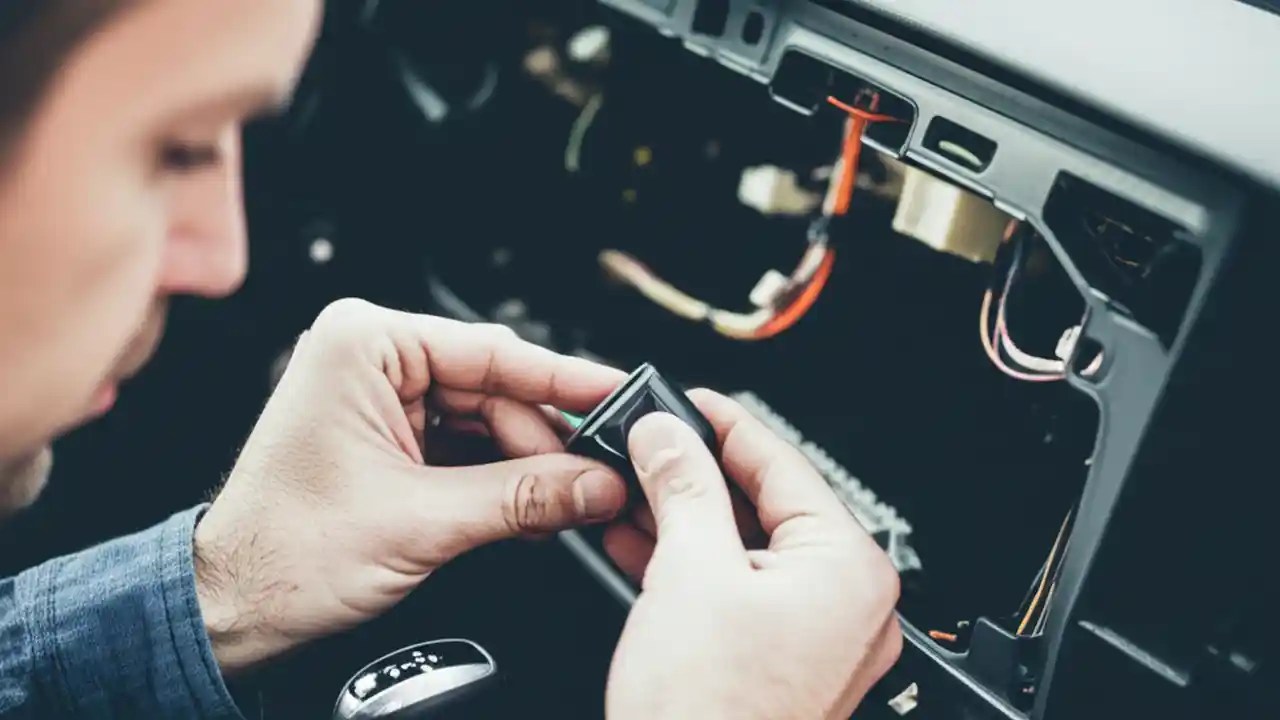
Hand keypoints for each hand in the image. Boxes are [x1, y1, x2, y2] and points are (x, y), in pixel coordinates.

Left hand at [192, 299, 629, 672]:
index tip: (617, 393)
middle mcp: (370, 360)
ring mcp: (380, 399)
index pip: (491, 351)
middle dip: (547, 441)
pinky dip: (501, 480)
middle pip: (496, 389)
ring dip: (528, 466)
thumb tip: (595, 483)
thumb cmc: (281, 553)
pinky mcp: (389, 437)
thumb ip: (522, 497)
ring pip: (488, 421)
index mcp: (362, 345)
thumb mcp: (422, 521)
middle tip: (600, 477)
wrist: (231, 608)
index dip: (564, 379)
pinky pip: (466, 446)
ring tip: (571, 501)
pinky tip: (535, 507)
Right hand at [603, 391, 901, 719]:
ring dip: (685, 516)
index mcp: (848, 571)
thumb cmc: (712, 718)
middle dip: (695, 473)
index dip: (724, 423)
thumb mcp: (689, 572)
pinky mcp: (777, 665)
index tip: (682, 400)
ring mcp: (814, 640)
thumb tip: (668, 433)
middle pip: (765, 506)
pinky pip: (736, 593)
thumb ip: (681, 486)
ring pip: (745, 550)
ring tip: (632, 484)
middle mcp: (845, 605)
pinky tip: (640, 540)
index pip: (784, 464)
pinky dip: (690, 565)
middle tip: (648, 440)